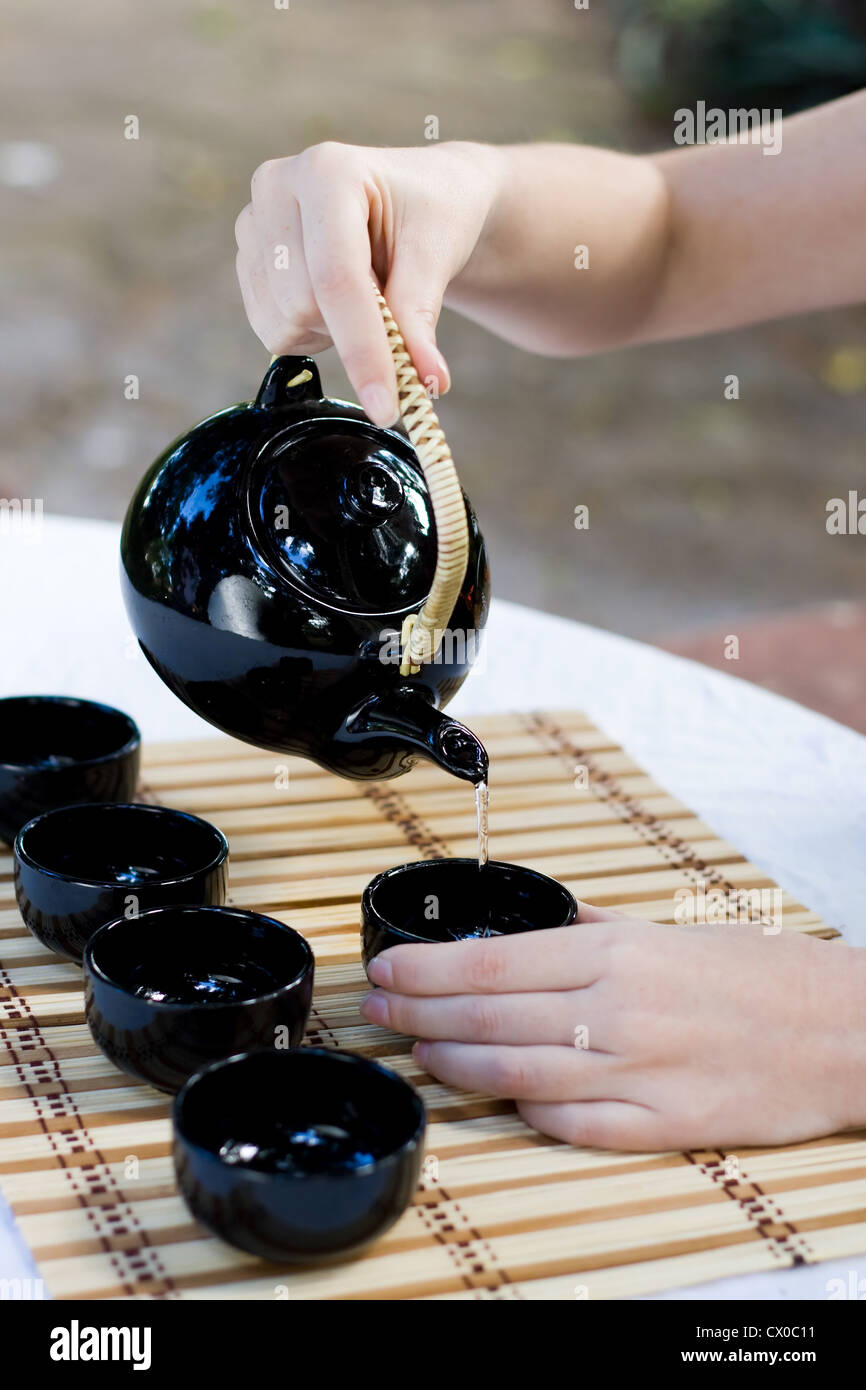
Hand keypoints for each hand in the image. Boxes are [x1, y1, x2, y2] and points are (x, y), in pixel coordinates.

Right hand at [235, 141, 504, 424]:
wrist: (415, 197)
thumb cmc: (431, 214)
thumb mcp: (437, 255)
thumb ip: (420, 318)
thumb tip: (425, 383)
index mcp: (327, 172)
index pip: (336, 279)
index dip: (362, 350)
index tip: (386, 407)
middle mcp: (277, 187)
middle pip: (302, 305)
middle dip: (353, 334)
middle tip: (393, 315)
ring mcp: (253, 221)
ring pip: (281, 323)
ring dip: (330, 333)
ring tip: (364, 295)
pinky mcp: (246, 256)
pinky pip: (271, 329)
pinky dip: (311, 332)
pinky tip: (335, 301)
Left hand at [361, 905, 865, 1150]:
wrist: (841, 1029)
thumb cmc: (758, 976)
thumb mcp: (670, 931)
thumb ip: (596, 930)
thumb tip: (545, 922)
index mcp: (615, 953)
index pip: (493, 961)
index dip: (427, 971)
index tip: (385, 970)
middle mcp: (616, 1009)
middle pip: (490, 1014)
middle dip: (420, 1013)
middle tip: (376, 1010)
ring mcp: (638, 1070)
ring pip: (518, 1071)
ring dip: (456, 1062)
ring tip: (418, 1052)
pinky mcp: (663, 1122)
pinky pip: (574, 1123)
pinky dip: (529, 1112)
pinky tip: (499, 1100)